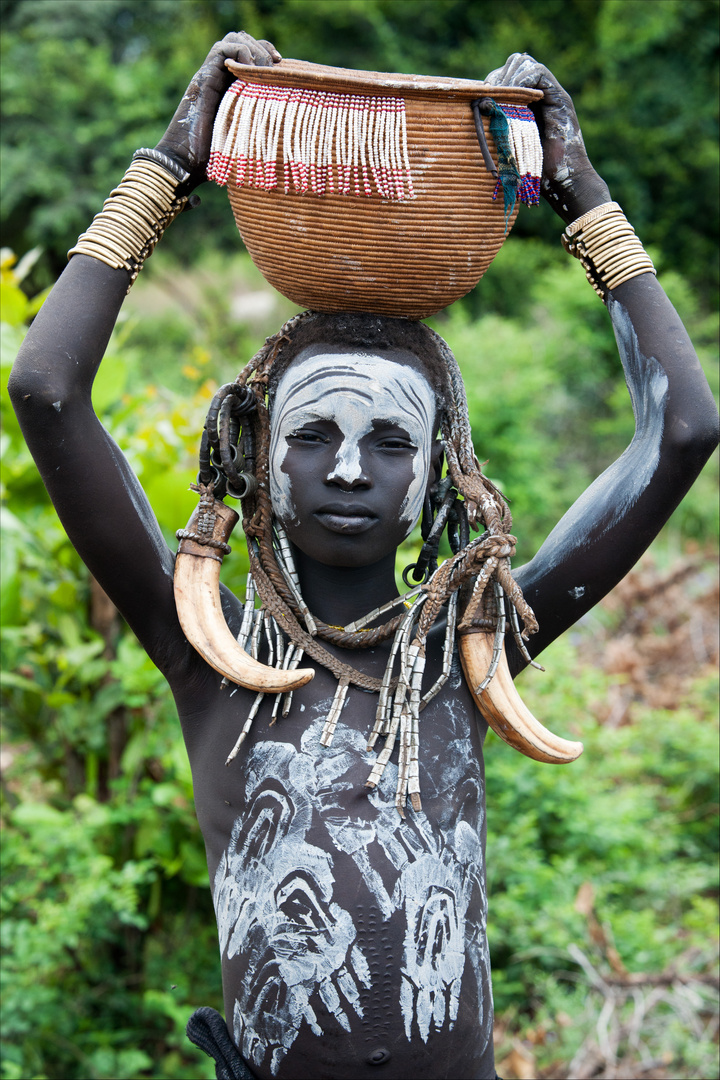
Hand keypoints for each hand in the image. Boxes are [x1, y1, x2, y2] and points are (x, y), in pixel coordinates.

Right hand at [155, 32, 280, 185]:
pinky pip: (222, 50)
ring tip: (263, 67)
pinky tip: (249, 69)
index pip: (249, 57)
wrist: (184, 164)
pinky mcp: (203, 79)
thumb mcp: (244, 142)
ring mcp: (210, 77)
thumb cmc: (213, 162)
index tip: (282, 67)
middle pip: (242, 42)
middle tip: (275, 65)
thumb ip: (258, 132)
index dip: (267, 55)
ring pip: (233, 41)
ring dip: (252, 48)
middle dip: (262, 48)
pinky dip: (240, 52)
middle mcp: (220, 80)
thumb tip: (285, 143)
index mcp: (230, 90)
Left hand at [485, 53, 610, 224]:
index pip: (503, 75)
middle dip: (497, 78)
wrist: (561, 184)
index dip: (490, 82)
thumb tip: (474, 110)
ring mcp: (549, 95)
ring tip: (502, 100)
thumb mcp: (503, 147)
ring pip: (524, 63)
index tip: (480, 99)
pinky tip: (515, 100)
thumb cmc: (530, 175)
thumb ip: (493, 128)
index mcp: (520, 105)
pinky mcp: (559, 98)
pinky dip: (523, 81)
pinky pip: (538, 73)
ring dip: (508, 78)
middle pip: (513, 63)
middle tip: (490, 99)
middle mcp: (535, 96)